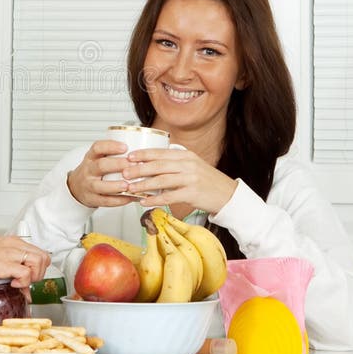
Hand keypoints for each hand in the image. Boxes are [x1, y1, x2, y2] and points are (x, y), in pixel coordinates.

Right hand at [0, 235, 50, 288]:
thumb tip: (25, 292)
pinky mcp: (3, 264)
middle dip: (39, 273)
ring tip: (19, 282)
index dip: (39, 269)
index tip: (29, 278)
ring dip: (33, 276)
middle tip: (26, 281)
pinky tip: (12, 284)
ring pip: (39, 262)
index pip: (41, 254)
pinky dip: (23, 282)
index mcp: (14, 243)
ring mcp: (10, 254)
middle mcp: (14, 246)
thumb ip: (12, 272)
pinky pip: (25, 273)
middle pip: (44, 257)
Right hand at [66, 140, 135, 207]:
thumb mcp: (97, 158)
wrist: (77, 186)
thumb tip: (139, 152)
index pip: (97, 147)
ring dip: (115, 185)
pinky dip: (118, 200)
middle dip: (117, 164)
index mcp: (91, 157)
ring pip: (100, 186)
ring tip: (128, 185)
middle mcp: (89, 170)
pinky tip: (130, 197)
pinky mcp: (92, 198)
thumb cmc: (93, 170)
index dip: (111, 146)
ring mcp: (89, 185)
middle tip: (133, 165)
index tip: (125, 147)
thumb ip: (112, 154)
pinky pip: (105, 201)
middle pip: (100, 165)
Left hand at [120, 147, 237, 214]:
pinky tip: (145, 201)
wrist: (228, 195)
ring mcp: (191, 179)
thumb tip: (152, 161)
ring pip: (161, 180)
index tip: (129, 157)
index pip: (161, 152)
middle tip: (124, 172)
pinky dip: (155, 199)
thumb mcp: (193, 165)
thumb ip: (175, 162)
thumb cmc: (208, 181)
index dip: (143, 154)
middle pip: (158, 165)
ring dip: (143, 184)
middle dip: (139, 169)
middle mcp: (188, 165)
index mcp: (186, 155)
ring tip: (131, 187)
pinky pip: (169, 196)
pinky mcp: (192, 194)